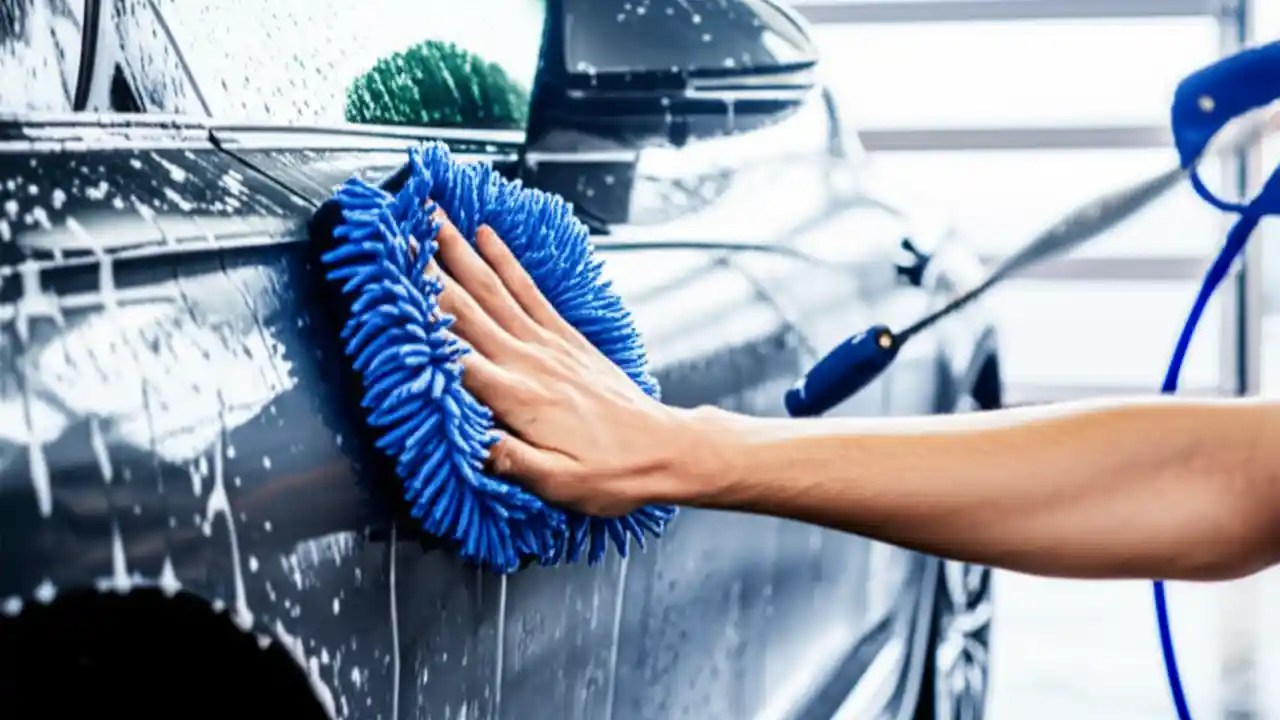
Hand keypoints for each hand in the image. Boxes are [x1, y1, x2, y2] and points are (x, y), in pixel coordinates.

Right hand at [428, 212, 728, 515]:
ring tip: (432, 215)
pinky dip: (506, 260)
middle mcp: (529, 360)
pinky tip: (488, 235)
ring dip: (459, 249)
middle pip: (467, 308)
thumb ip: (514, 463)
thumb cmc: (612, 473)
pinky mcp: (565, 337)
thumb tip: (471, 445)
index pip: (457, 353)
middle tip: (398, 228)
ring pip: (493, 288)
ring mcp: (548, 343)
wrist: (664, 449)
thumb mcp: (561, 485)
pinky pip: (529, 290)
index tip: (391, 285)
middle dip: (429, 267)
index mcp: (518, 398)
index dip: (421, 318)